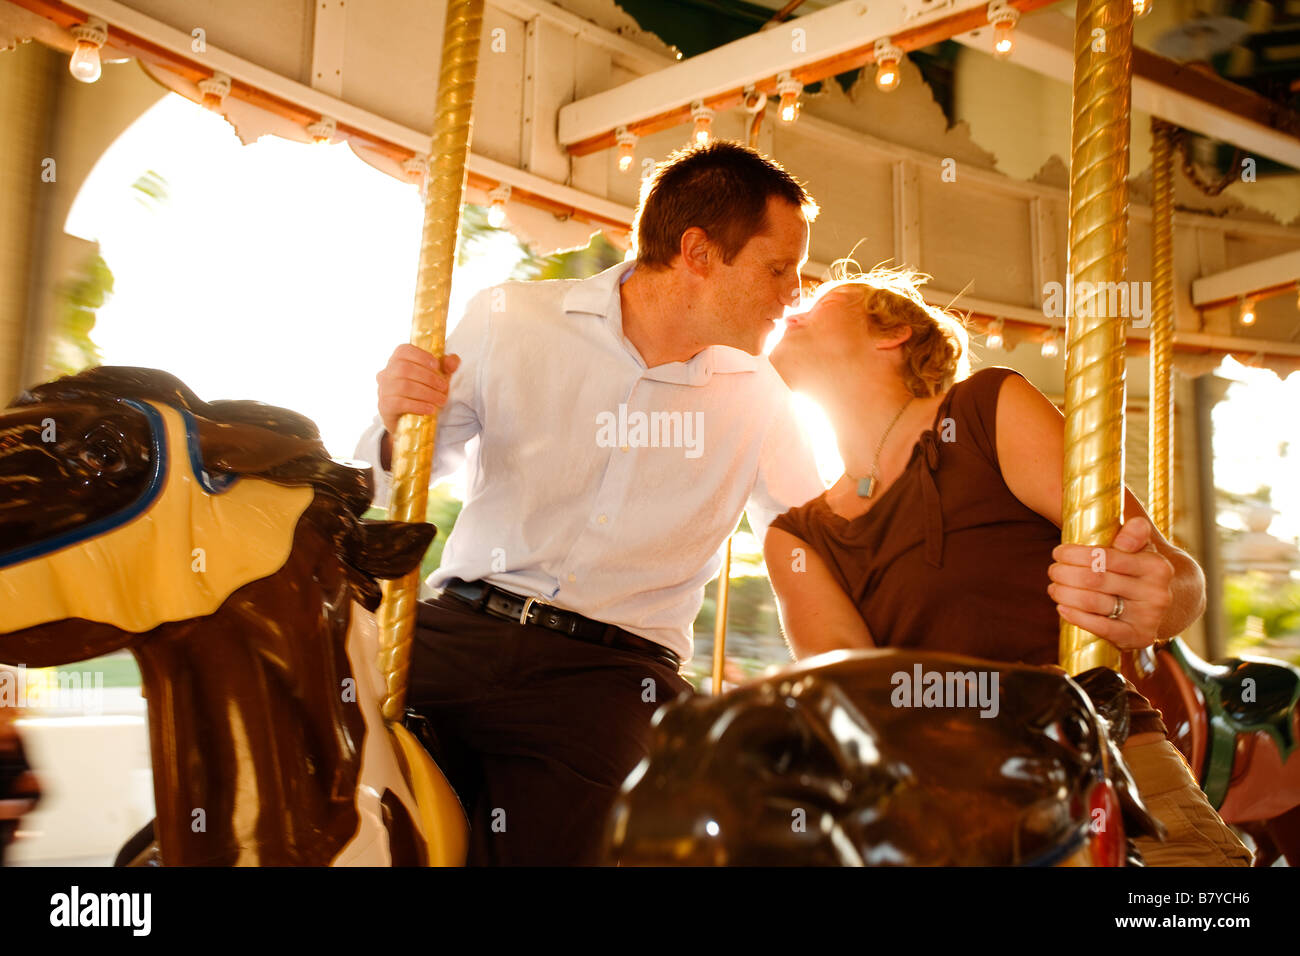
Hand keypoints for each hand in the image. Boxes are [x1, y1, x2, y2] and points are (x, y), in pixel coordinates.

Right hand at [376, 344, 460, 435]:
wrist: (409, 420)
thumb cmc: (423, 391)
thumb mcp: (437, 376)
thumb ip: (446, 366)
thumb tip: (452, 362)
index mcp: (397, 360)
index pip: (403, 350)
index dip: (421, 356)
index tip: (437, 365)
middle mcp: (386, 373)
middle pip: (404, 368)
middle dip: (429, 377)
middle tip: (444, 387)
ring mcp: (383, 390)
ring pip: (404, 386)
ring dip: (427, 393)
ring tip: (441, 400)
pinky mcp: (385, 406)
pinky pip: (399, 403)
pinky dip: (418, 405)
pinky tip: (430, 409)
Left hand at [1047, 517, 1173, 650]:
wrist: (1160, 606)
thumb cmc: (1138, 570)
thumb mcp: (1141, 548)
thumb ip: (1134, 533)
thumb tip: (1125, 536)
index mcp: (1156, 566)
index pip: (1105, 556)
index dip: (1075, 554)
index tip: (1058, 552)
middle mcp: (1156, 593)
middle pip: (1094, 579)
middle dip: (1065, 573)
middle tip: (1053, 570)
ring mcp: (1149, 617)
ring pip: (1092, 602)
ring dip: (1064, 593)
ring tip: (1053, 587)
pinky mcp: (1138, 637)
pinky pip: (1101, 628)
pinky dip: (1076, 616)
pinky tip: (1062, 607)